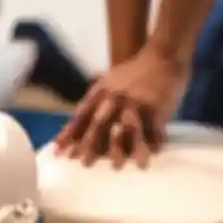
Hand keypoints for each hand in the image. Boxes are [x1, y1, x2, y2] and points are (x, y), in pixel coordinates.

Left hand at [53, 44, 185, 168]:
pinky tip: (151, 155)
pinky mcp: (156, 106)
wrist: (162, 56)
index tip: (60, 151)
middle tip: (84, 163)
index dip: (70, 133)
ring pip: (126, 129)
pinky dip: (151, 143)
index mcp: (101, 90)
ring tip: (116, 166)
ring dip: (121, 148)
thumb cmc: (134, 73)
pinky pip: (153, 129)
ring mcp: (136, 101)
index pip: (82, 114)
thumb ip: (96, 102)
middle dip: (90, 144)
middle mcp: (115, 96)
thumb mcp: (109, 82)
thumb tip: (75, 126)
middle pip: (99, 123)